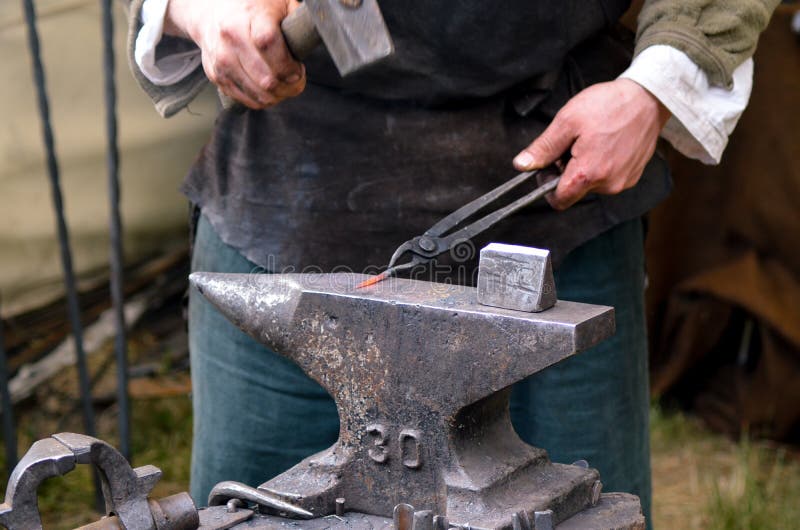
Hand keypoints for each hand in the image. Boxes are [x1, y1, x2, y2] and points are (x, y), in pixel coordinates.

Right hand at [165, 0, 305, 108]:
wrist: (212, 12)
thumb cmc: (254, 9)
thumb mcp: (279, 4)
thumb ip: (297, 21)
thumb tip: (315, 40)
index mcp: (249, 17)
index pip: (269, 45)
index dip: (288, 65)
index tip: (299, 70)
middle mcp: (231, 38)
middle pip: (266, 79)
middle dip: (289, 86)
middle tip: (296, 80)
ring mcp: (222, 59)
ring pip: (258, 95)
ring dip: (279, 96)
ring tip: (285, 85)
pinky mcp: (216, 76)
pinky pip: (247, 101)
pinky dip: (264, 100)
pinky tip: (270, 89)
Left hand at [513, 78, 670, 209]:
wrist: (648, 97)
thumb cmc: (609, 105)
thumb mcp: (568, 121)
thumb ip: (543, 147)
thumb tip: (522, 165)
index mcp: (588, 173)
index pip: (559, 201)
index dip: (547, 187)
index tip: (548, 169)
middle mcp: (608, 184)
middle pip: (575, 191)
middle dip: (567, 172)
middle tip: (572, 144)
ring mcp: (623, 182)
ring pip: (591, 185)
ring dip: (585, 168)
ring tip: (592, 140)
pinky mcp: (633, 176)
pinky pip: (608, 178)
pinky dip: (602, 165)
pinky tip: (606, 143)